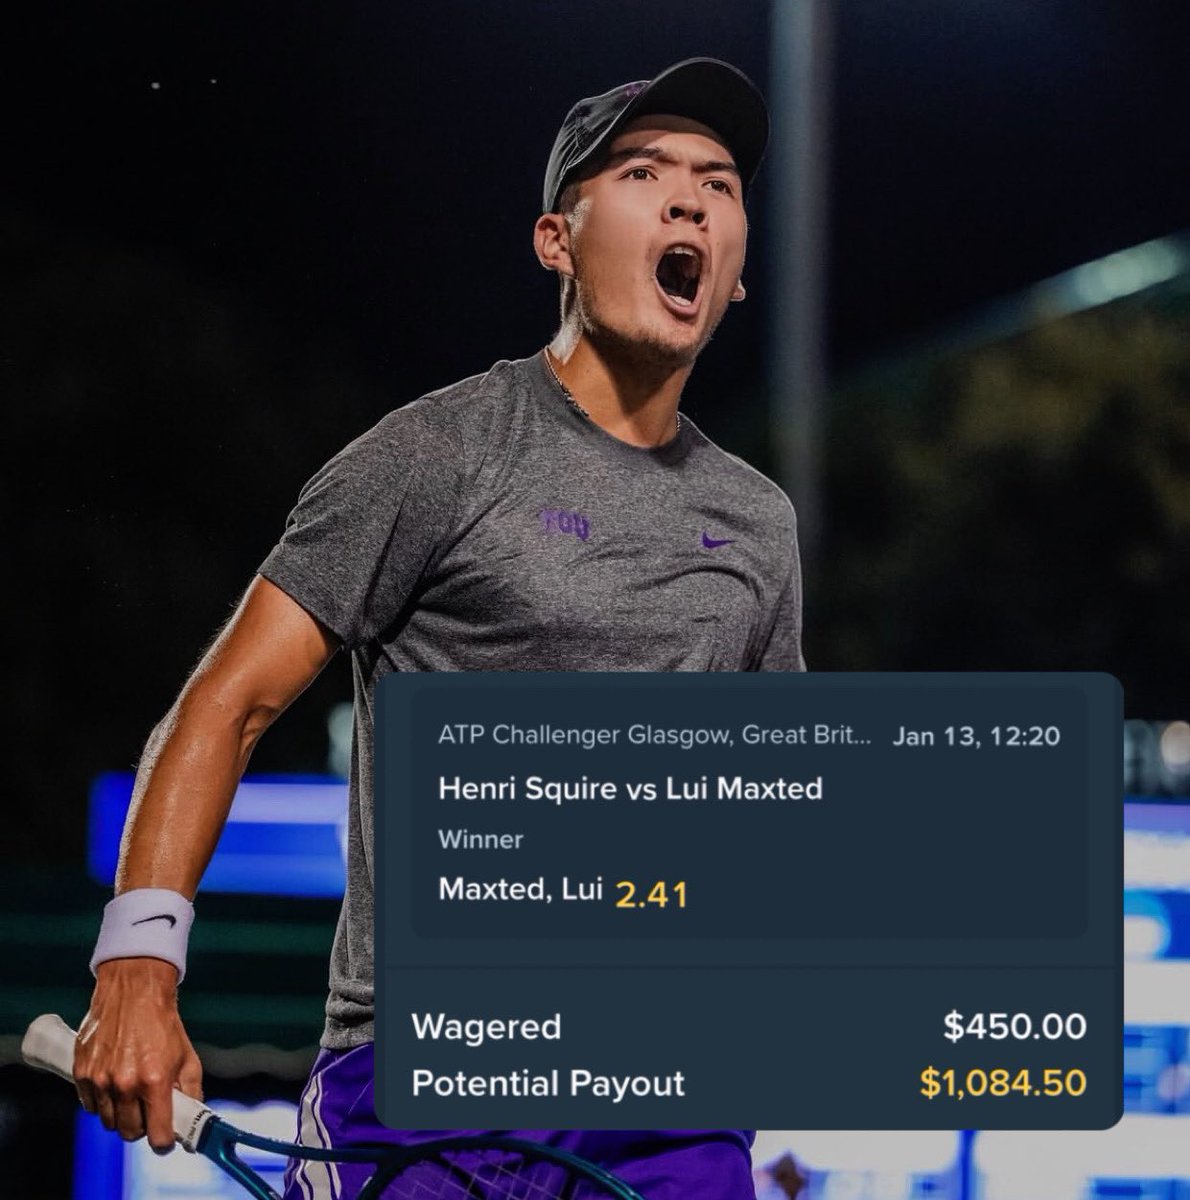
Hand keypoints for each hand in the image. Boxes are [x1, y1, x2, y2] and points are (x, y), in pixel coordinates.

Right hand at [74, 958, 202, 1152]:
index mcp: (155, 1081)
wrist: (134, 991)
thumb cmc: (163, 1023)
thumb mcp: (187, 1055)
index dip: (164, 1141)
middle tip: (149, 1112)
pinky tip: (114, 1085)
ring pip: (109, 1122)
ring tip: (132, 1094)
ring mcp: (100, 1080)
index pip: (158, 1134)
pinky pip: (91, 1106)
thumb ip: (190, 1090)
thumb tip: (191, 1116)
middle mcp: (125, 1084)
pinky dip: (102, 1102)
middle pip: (130, 1133)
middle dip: (143, 1128)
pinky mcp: (82, 1072)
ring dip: (122, 1115)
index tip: (166, 1139)